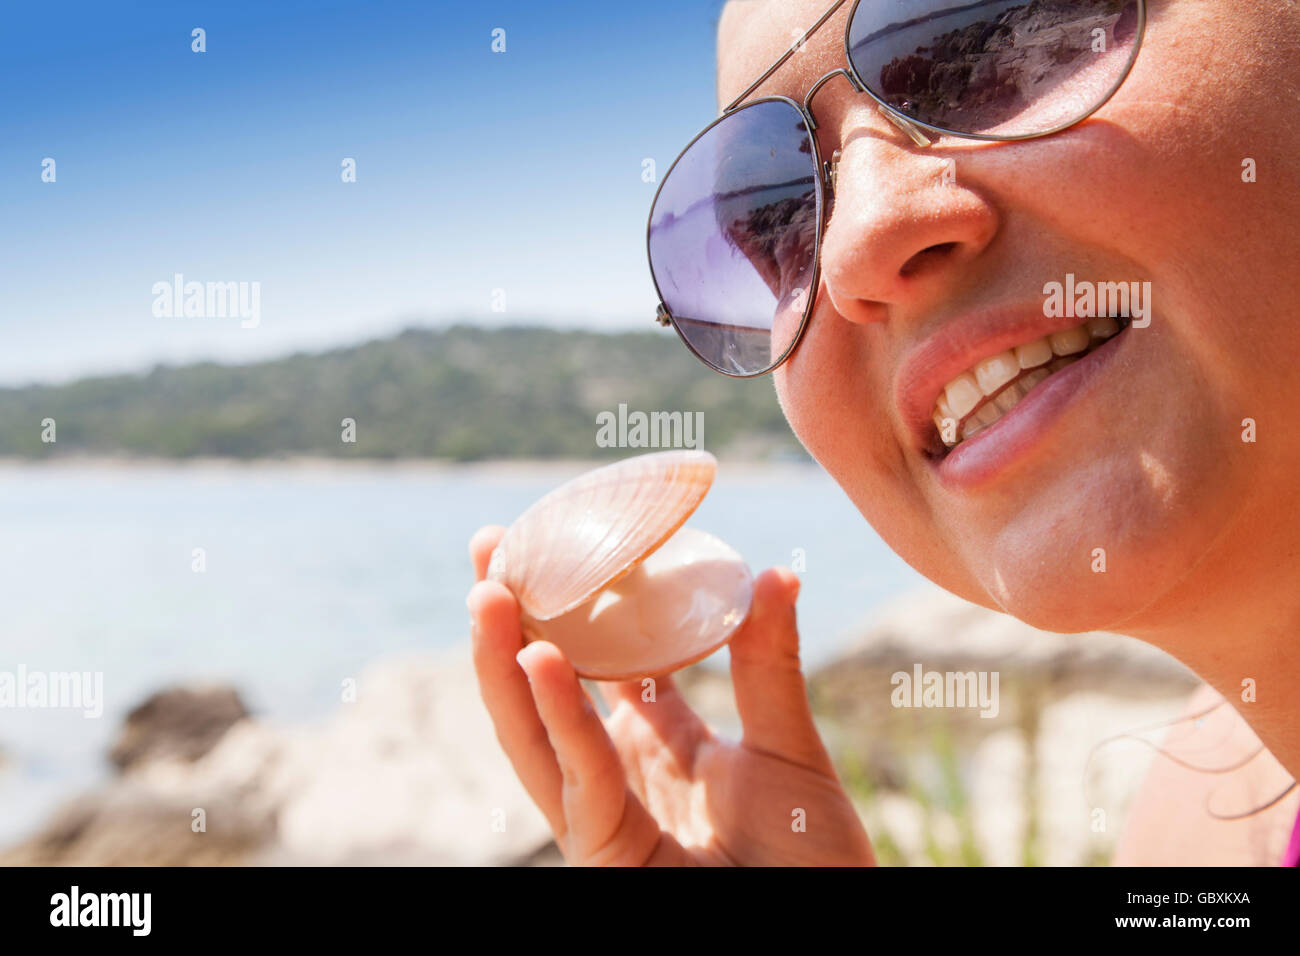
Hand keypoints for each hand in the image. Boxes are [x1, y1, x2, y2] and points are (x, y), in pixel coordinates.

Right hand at [467, 525, 875, 865]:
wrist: (824, 926)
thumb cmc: (812, 861)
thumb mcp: (790, 751)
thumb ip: (770, 668)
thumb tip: (777, 572)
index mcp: (657, 743)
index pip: (595, 662)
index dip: (569, 604)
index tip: (551, 539)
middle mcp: (617, 772)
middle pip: (542, 690)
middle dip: (511, 622)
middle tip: (490, 547)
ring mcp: (603, 814)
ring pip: (533, 734)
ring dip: (504, 662)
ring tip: (488, 591)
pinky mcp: (606, 852)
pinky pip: (578, 779)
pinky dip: (558, 720)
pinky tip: (541, 660)